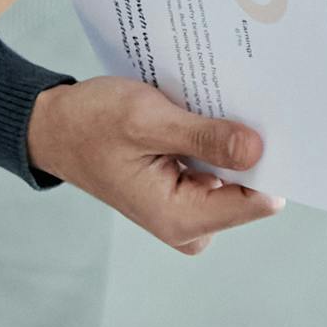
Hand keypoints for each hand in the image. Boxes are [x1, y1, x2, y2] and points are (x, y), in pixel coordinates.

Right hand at [27, 74, 282, 253]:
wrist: (54, 129)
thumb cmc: (90, 124)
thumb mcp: (146, 120)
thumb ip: (203, 137)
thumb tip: (257, 149)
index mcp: (180, 218)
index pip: (258, 200)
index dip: (270, 159)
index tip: (272, 122)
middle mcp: (189, 225)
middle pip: (251, 188)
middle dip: (249, 147)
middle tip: (239, 101)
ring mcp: (188, 211)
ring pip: (238, 175)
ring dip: (231, 140)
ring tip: (212, 103)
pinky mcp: (186, 194)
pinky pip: (220, 169)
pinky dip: (216, 140)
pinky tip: (202, 113)